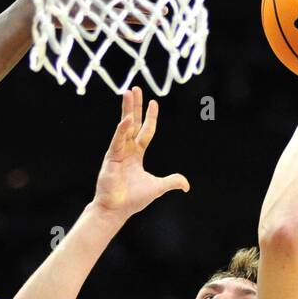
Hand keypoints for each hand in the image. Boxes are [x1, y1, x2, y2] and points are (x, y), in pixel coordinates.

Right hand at [92, 87, 188, 220]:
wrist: (117, 209)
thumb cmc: (133, 200)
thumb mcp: (157, 187)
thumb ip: (171, 182)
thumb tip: (186, 185)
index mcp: (137, 155)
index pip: (145, 131)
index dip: (150, 117)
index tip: (153, 102)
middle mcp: (127, 150)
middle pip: (132, 123)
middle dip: (135, 106)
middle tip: (135, 89)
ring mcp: (118, 152)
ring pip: (124, 126)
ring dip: (127, 109)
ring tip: (127, 92)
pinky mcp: (111, 157)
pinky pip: (117, 140)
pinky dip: (122, 130)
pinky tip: (127, 119)